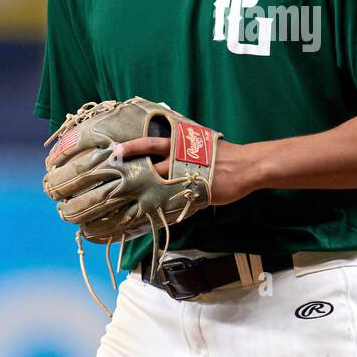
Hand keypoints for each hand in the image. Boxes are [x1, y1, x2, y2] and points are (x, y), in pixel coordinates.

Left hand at [109, 136, 259, 206]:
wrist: (245, 165)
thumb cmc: (223, 153)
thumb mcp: (200, 141)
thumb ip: (182, 146)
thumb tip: (168, 148)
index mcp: (180, 142)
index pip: (150, 143)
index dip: (131, 147)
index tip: (114, 151)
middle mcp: (180, 157)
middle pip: (149, 165)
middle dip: (129, 171)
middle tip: (111, 180)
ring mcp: (186, 176)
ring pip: (158, 185)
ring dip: (142, 193)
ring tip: (123, 203)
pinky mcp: (194, 191)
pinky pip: (174, 202)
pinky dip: (162, 208)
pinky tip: (150, 215)